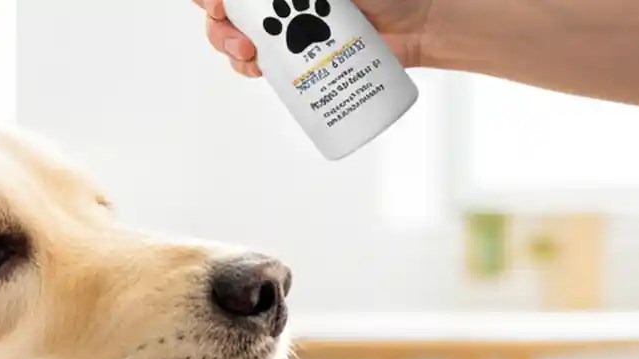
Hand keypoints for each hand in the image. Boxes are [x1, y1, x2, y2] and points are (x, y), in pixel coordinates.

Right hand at [193, 0, 434, 77]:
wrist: (418, 25)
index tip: (220, 4)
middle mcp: (275, 0)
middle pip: (223, 12)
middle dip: (220, 27)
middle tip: (244, 40)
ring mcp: (282, 28)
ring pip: (233, 38)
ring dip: (229, 49)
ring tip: (252, 58)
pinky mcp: (293, 58)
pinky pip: (256, 65)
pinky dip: (248, 70)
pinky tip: (258, 72)